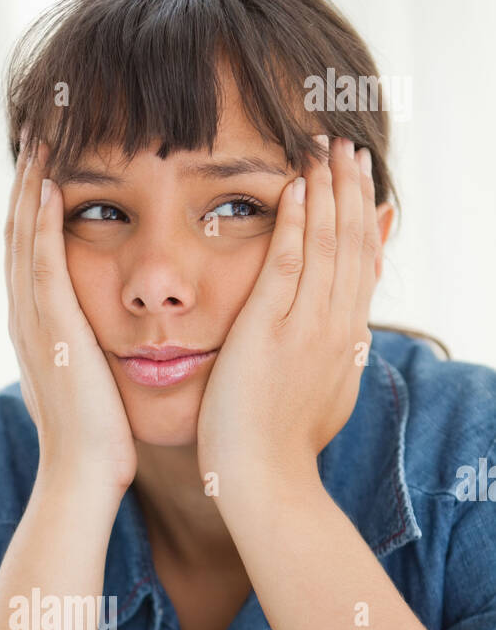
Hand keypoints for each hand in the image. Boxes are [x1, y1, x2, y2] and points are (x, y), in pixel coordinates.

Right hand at [4, 132, 137, 499]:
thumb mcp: (89, 386)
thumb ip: (89, 356)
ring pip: (25, 238)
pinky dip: (43, 221)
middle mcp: (26, 319)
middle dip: (27, 183)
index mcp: (36, 330)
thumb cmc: (98, 441)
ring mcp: (34, 323)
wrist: (83, 476)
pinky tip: (52, 185)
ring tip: (41, 138)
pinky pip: (43, 262)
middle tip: (38, 132)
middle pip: (19, 234)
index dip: (34, 209)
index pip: (31, 254)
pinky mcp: (53, 330)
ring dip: (31, 186)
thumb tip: (104, 343)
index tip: (47, 166)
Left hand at [196, 136, 379, 496]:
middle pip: (353, 244)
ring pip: (328, 244)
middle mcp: (336, 328)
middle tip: (348, 146)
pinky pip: (289, 263)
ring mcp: (307, 328)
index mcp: (345, 342)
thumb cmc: (278, 452)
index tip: (361, 184)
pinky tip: (293, 187)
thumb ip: (335, 357)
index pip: (362, 266)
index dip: (363, 219)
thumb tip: (351, 335)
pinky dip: (295, 223)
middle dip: (351, 191)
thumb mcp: (323, 398)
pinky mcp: (271, 332)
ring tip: (324, 147)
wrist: (265, 482)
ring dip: (326, 190)